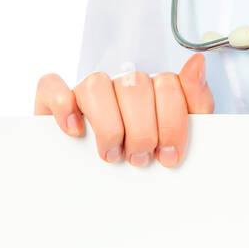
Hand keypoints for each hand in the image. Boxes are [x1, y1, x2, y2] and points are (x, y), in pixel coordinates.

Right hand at [34, 54, 214, 167]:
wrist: (116, 185)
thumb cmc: (153, 153)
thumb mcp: (186, 131)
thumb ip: (196, 98)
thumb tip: (197, 62)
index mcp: (155, 87)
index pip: (167, 85)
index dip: (171, 123)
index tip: (169, 155)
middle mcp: (122, 85)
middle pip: (134, 87)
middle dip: (142, 130)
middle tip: (140, 159)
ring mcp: (90, 92)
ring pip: (96, 85)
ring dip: (107, 124)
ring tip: (112, 153)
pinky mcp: (55, 101)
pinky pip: (51, 85)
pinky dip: (62, 104)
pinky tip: (75, 129)